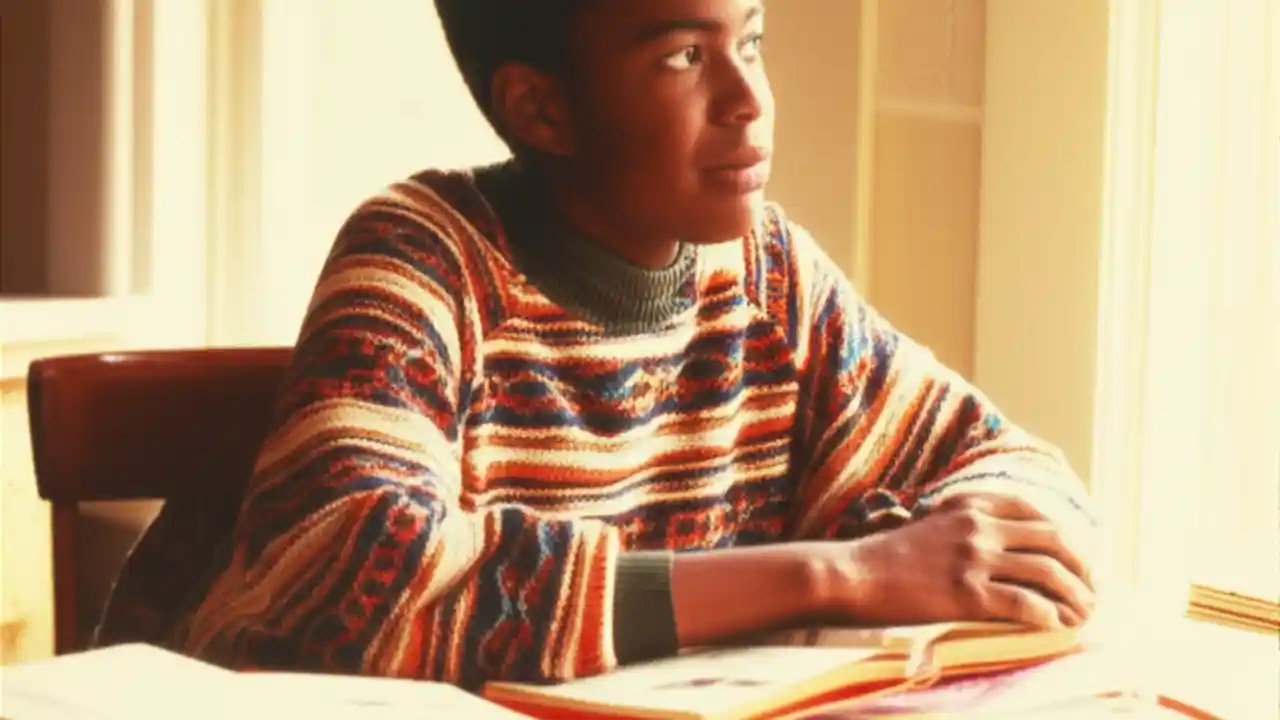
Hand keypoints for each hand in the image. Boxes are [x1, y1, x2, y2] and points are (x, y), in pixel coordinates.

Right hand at [817, 493, 1095, 628]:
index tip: (1075, 556)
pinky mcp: (966, 594)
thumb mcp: (934, 523)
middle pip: (1052, 539)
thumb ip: (968, 522)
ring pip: (1046, 572)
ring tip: (1083, 613)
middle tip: (1091, 588)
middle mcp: (979, 527)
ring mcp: (974, 559)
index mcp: (971, 505)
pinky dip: (1048, 616)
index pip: (1035, 512)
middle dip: (1081, 566)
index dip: (1064, 535)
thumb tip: (1005, 540)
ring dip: (1074, 595)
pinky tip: (1056, 626)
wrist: (855, 573)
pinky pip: (1023, 604)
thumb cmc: (889, 554)